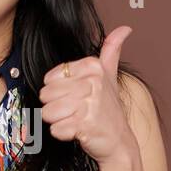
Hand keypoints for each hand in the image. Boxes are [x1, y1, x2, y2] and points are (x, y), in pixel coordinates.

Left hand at [39, 25, 136, 162]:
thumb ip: (111, 50)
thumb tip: (124, 28)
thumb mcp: (110, 76)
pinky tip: (78, 131)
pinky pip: (55, 129)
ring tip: (76, 120)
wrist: (119, 141)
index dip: (57, 91)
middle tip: (75, 111)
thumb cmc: (109, 110)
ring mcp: (89, 104)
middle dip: (56, 107)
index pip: (50, 78)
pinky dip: (63, 134)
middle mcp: (92, 82)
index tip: (74, 95)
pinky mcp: (84, 125)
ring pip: (48, 112)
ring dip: (58, 121)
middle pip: (46, 95)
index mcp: (93, 67)